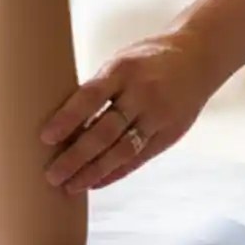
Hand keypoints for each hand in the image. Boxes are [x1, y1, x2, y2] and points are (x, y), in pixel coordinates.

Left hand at [41, 30, 219, 193]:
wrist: (198, 58)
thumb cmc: (146, 61)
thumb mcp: (121, 62)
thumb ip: (99, 89)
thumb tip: (63, 123)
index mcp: (124, 70)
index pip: (91, 96)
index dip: (68, 118)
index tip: (45, 138)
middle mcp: (142, 94)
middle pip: (105, 131)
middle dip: (76, 156)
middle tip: (52, 175)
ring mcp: (158, 116)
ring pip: (121, 150)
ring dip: (93, 171)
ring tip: (70, 186)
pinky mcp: (168, 134)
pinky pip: (137, 159)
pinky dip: (114, 172)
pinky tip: (94, 182)